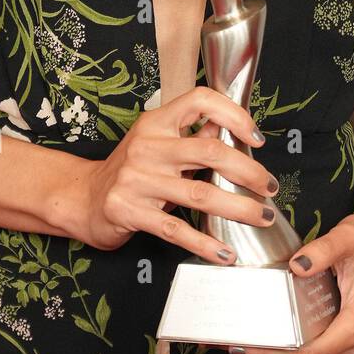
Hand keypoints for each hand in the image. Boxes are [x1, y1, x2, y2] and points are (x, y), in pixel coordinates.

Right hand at [76, 87, 279, 258]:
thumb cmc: (129, 169)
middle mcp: (147, 146)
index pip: (199, 100)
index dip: (233, 113)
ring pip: (200, 194)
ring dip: (239, 208)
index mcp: (156, 122)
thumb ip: (190, 134)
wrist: (83, 198)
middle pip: (209, 151)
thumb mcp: (156, 142)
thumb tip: (228, 125)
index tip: (255, 137)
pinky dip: (205, 243)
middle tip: (270, 187)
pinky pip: (176, 230)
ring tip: (261, 216)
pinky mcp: (130, 211)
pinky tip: (225, 253)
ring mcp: (137, 179)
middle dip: (248, 171)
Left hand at [220, 201, 353, 353]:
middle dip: (270, 351)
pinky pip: (319, 342)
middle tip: (233, 339)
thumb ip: (322, 250)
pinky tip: (272, 325)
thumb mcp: (348, 236)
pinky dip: (295, 337)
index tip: (245, 348)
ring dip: (281, 346)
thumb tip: (298, 265)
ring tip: (246, 333)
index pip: (310, 352)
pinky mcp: (352, 333)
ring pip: (313, 351)